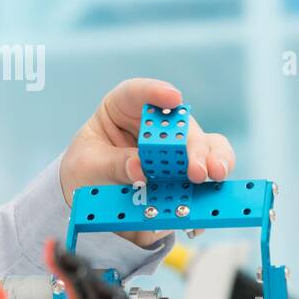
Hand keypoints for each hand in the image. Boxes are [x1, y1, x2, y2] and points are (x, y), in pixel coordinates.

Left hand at [59, 78, 234, 247]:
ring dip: (214, 160)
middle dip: (193, 144)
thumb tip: (139, 168)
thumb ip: (112, 165)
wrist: (86, 204)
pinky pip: (206, 179)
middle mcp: (154, 126)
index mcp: (122, 110)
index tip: (173, 98)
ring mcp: (173, 151)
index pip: (136, 94)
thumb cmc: (84, 172)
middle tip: (196, 167)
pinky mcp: (183, 177)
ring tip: (213, 177)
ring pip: (205, 146)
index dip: (155, 93)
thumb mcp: (88, 166)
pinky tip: (207, 205)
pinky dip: (209, 192)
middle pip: (180, 124)